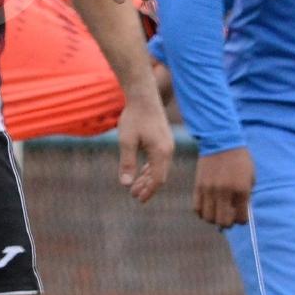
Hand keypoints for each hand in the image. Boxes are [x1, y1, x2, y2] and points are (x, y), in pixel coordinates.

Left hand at [114, 90, 172, 204]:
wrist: (143, 96)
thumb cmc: (134, 117)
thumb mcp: (126, 141)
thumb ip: (127, 163)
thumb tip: (126, 185)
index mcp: (161, 152)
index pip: (157, 180)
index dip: (148, 191)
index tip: (137, 199)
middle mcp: (168, 150)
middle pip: (160, 176)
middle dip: (147, 187)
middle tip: (133, 195)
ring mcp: (167, 145)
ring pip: (160, 168)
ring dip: (148, 178)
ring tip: (135, 187)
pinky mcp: (164, 140)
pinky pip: (159, 160)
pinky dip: (150, 169)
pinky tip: (141, 172)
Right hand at [192, 144, 252, 227]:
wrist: (221, 141)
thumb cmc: (239, 159)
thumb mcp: (250, 177)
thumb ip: (246, 195)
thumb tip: (240, 212)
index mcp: (241, 190)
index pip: (241, 218)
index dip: (242, 220)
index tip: (241, 216)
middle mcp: (225, 192)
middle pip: (223, 222)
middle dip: (228, 223)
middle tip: (229, 216)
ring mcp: (210, 190)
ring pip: (209, 218)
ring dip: (214, 218)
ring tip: (217, 212)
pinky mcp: (198, 186)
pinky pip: (197, 208)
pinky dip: (202, 212)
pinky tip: (207, 207)